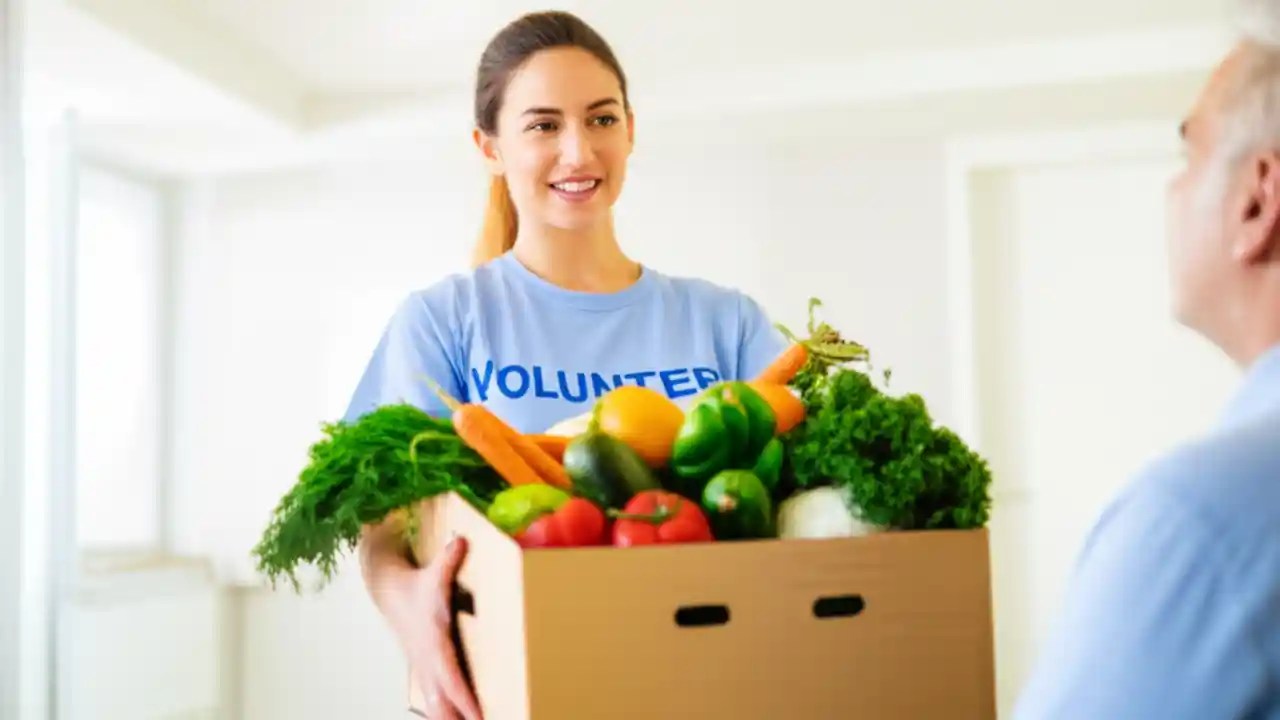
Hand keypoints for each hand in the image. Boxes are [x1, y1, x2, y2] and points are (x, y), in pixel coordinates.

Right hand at [396, 537, 481, 719]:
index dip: (464, 698)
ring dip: (450, 718)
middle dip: (457, 718)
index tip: (478, 716)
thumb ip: (448, 560)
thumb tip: (460, 541)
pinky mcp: (425, 668)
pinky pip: (435, 697)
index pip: (451, 677)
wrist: (387, 591)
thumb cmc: (414, 585)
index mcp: (433, 643)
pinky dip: (444, 712)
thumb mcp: (431, 573)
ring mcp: (425, 667)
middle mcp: (428, 660)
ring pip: (436, 704)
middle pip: (442, 702)